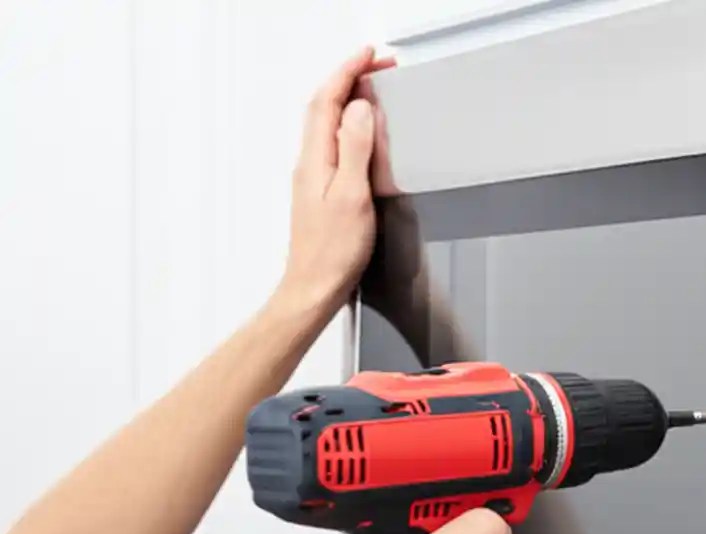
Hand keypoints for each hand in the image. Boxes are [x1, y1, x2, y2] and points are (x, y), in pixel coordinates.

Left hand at [276, 47, 396, 319]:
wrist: (313, 288)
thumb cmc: (333, 252)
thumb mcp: (351, 196)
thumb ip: (355, 149)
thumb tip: (359, 109)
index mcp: (315, 159)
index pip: (327, 100)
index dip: (347, 72)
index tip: (370, 56)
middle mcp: (310, 163)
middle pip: (323, 107)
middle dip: (349, 79)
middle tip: (377, 65)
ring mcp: (314, 176)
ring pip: (327, 123)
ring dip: (348, 99)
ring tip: (373, 88)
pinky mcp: (322, 190)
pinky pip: (333, 143)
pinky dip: (349, 125)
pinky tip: (363, 131)